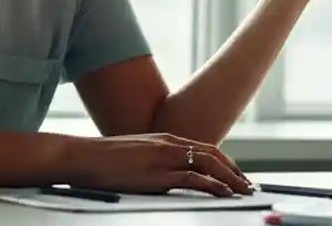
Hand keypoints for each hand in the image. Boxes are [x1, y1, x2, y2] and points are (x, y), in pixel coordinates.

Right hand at [73, 133, 253, 196]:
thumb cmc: (105, 160)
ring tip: (243, 192)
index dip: (226, 163)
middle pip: (213, 154)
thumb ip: (158, 160)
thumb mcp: (138, 154)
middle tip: (248, 186)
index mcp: (166, 139)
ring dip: (230, 178)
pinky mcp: (157, 173)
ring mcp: (164, 157)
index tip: (238, 176)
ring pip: (208, 164)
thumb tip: (173, 175)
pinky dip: (212, 185)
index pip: (206, 149)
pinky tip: (223, 193)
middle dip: (234, 171)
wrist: (83, 157)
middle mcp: (170, 144)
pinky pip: (193, 178)